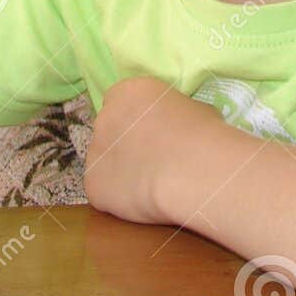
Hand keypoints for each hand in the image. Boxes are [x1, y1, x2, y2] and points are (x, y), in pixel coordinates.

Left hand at [84, 76, 221, 225]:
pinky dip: (118, 199)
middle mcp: (104, 116)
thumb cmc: (202, 135)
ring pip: (104, 163)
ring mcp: (95, 151)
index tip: (153, 136)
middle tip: (153, 162)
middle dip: (126, 146)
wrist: (194, 170)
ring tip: (150, 186)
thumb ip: (173, 117)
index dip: (137, 122)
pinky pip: (103, 192)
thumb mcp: (194, 111)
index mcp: (128, 92)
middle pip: (110, 132)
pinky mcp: (93, 184)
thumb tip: (176, 130)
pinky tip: (143, 202)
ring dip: (120, 172)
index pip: (122, 103)